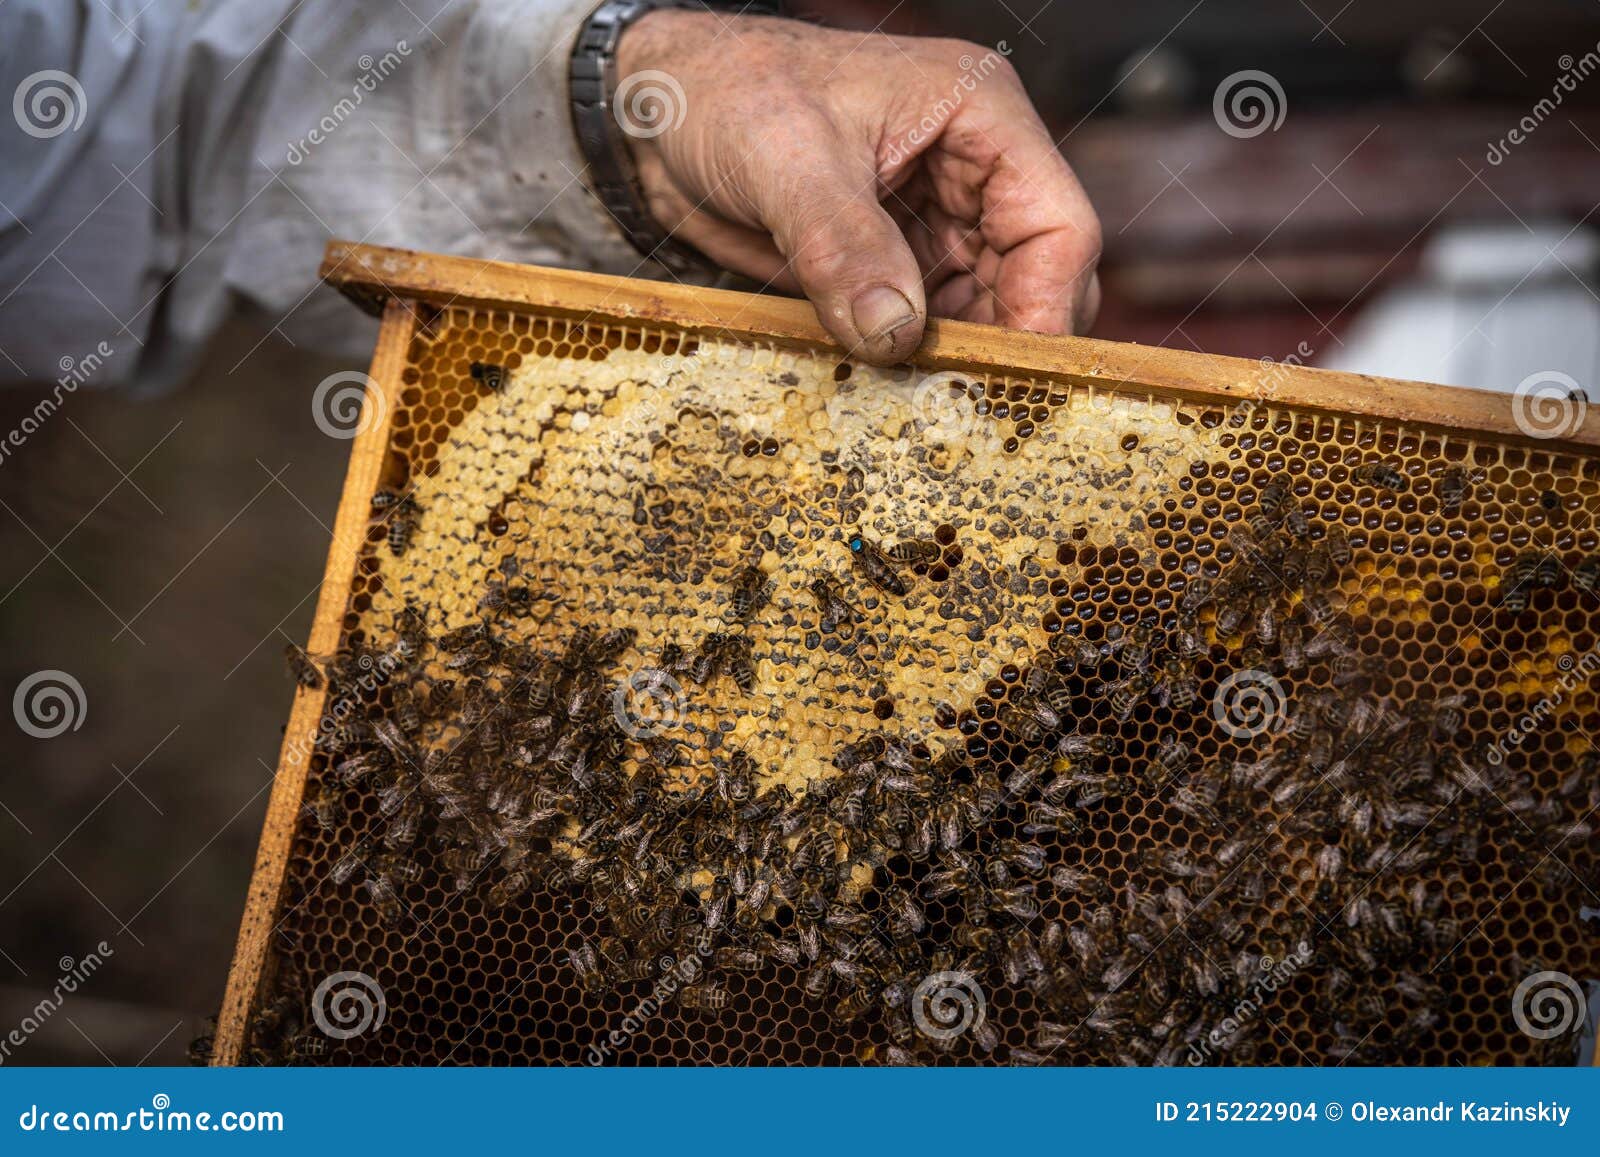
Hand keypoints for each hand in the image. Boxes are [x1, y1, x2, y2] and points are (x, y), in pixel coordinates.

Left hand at [613, 11, 1101, 364]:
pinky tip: (887, 388)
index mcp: (978, 116)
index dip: (1044, 306)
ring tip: (918, 405)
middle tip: (961, 405)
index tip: (1007, 372)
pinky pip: (928, 325)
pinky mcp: (892, 264)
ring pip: (986, 312)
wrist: (657, 114)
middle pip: (1034, 279)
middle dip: (1004, 341)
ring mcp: (935, 222)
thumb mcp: (786, 158)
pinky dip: (915, 361)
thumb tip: (894, 332)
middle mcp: (972, 171)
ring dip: (958, 361)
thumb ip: (843, 243)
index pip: (1056, 223)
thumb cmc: (726, 92)